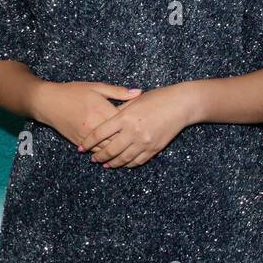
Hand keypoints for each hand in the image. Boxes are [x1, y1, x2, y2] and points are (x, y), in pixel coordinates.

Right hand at [32, 81, 142, 149]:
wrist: (47, 102)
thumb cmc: (73, 91)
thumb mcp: (97, 87)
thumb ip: (119, 92)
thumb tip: (139, 92)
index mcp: (102, 110)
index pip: (124, 123)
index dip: (137, 125)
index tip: (148, 126)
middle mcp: (95, 126)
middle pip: (118, 139)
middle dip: (131, 142)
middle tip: (144, 142)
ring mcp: (86, 136)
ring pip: (107, 149)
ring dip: (120, 152)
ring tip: (133, 152)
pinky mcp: (79, 142)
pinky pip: (95, 151)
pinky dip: (106, 154)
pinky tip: (115, 155)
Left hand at [78, 84, 194, 167]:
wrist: (181, 105)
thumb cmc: (158, 98)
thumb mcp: (135, 101)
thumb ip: (118, 110)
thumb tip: (104, 120)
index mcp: (125, 117)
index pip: (100, 134)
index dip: (88, 142)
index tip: (81, 148)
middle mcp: (133, 132)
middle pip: (109, 150)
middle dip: (98, 156)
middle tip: (92, 159)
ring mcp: (144, 142)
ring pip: (123, 159)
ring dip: (112, 163)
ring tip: (105, 164)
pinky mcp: (154, 148)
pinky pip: (138, 161)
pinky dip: (128, 164)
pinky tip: (123, 164)